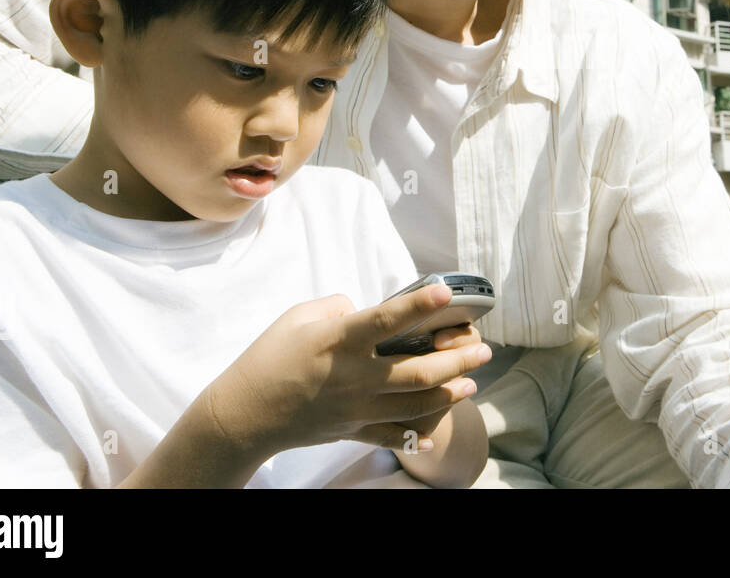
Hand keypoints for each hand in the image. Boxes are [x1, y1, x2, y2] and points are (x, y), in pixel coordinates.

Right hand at [203, 284, 490, 459]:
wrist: (244, 414)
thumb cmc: (268, 357)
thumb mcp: (298, 316)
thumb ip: (338, 307)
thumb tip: (366, 311)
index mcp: (338, 341)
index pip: (385, 320)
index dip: (418, 306)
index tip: (445, 293)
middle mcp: (353, 377)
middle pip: (417, 370)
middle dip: (457, 359)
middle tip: (484, 348)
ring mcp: (356, 408)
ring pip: (415, 403)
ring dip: (450, 392)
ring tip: (471, 381)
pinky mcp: (353, 429)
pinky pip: (392, 435)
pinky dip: (416, 434)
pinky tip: (436, 432)